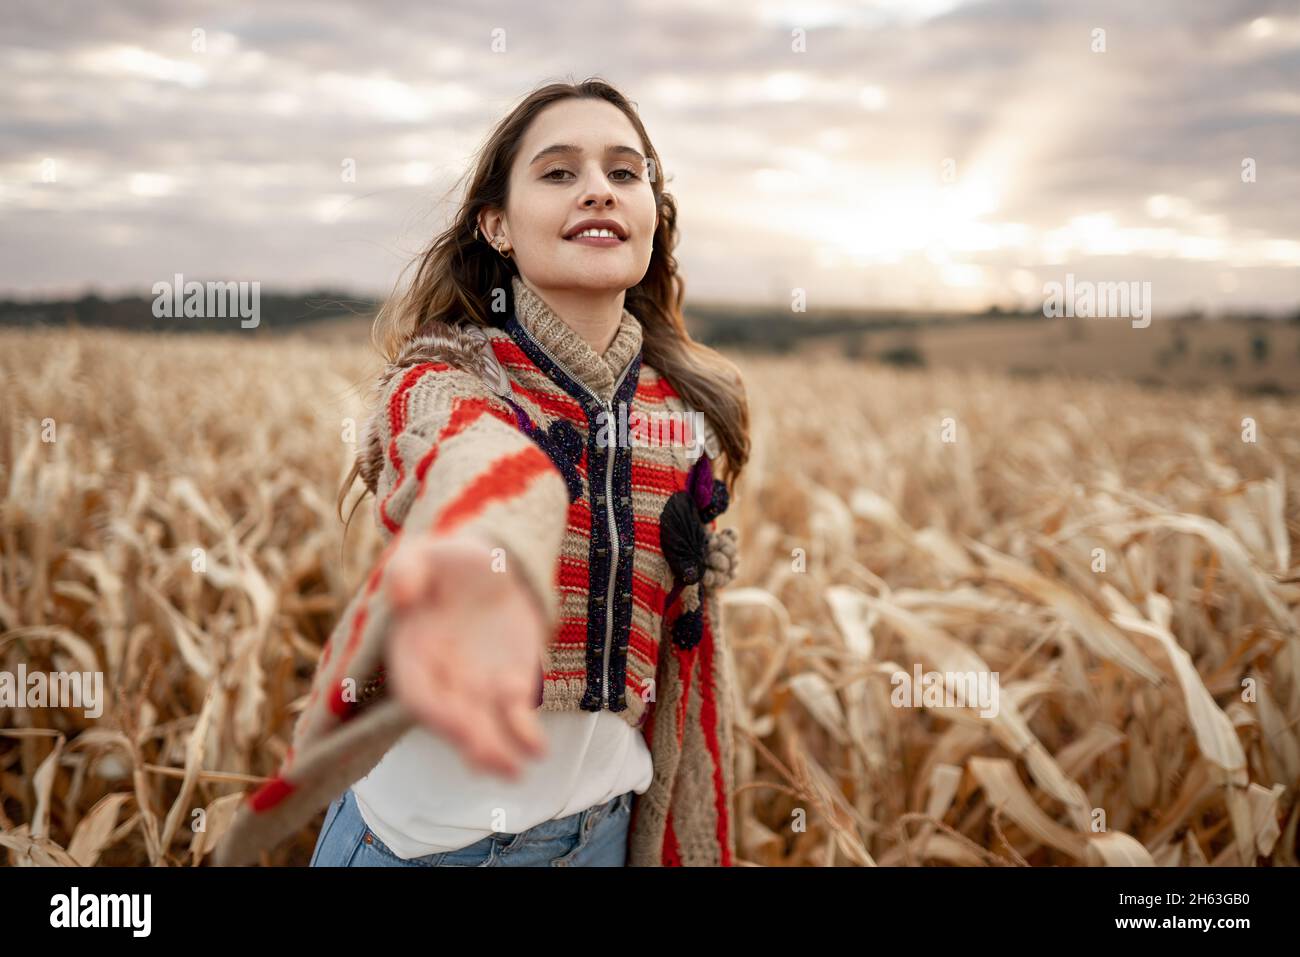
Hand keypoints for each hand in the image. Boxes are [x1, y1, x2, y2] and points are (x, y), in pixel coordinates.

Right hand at [384, 531, 549, 778]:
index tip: (460, 727)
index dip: (436, 714)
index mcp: (412, 654)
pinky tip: (538, 747)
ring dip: (498, 752)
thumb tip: (401, 593)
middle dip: (474, 743)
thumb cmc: (448, 563)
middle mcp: (443, 681)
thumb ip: (410, 570)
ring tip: (517, 769)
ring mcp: (477, 688)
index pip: (418, 694)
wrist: (489, 567)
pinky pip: (517, 716)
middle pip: (454, 721)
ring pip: (485, 729)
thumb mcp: (427, 554)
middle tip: (496, 761)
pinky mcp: (512, 685)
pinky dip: (526, 733)